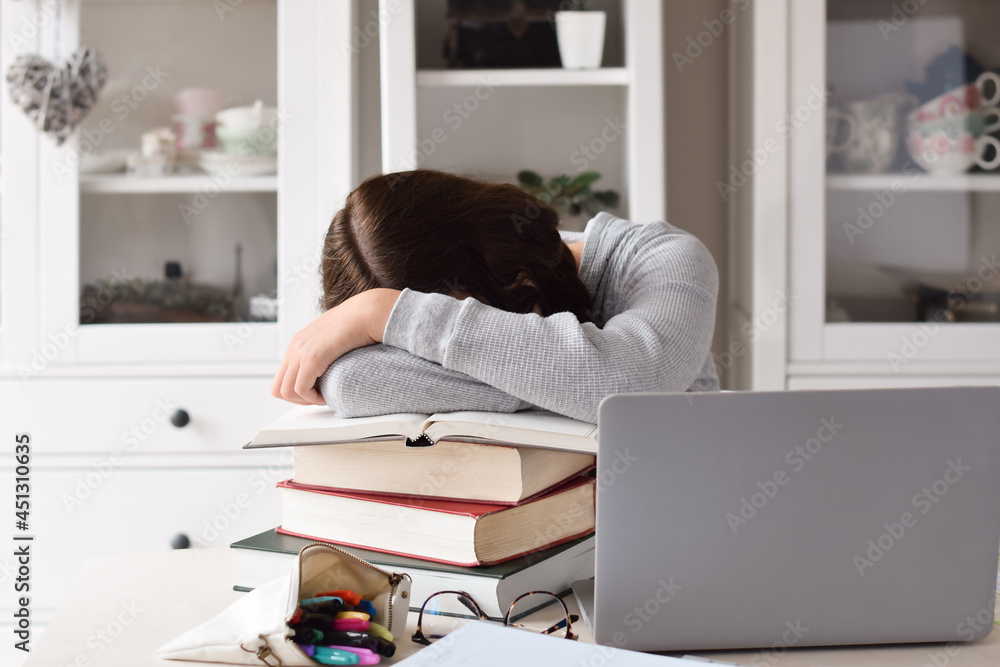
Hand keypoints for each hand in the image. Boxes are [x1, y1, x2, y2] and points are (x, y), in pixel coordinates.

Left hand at [271, 288, 400, 405]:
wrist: (366, 312)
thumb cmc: (358, 324)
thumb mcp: (333, 338)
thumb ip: (325, 349)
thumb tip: (328, 364)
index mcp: (298, 343)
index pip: (281, 378)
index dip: (295, 392)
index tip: (315, 393)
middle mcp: (294, 347)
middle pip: (277, 388)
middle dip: (296, 400)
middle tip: (316, 399)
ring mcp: (301, 352)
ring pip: (285, 392)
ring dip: (304, 401)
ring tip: (322, 397)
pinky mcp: (312, 358)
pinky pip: (301, 389)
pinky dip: (313, 398)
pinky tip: (326, 395)